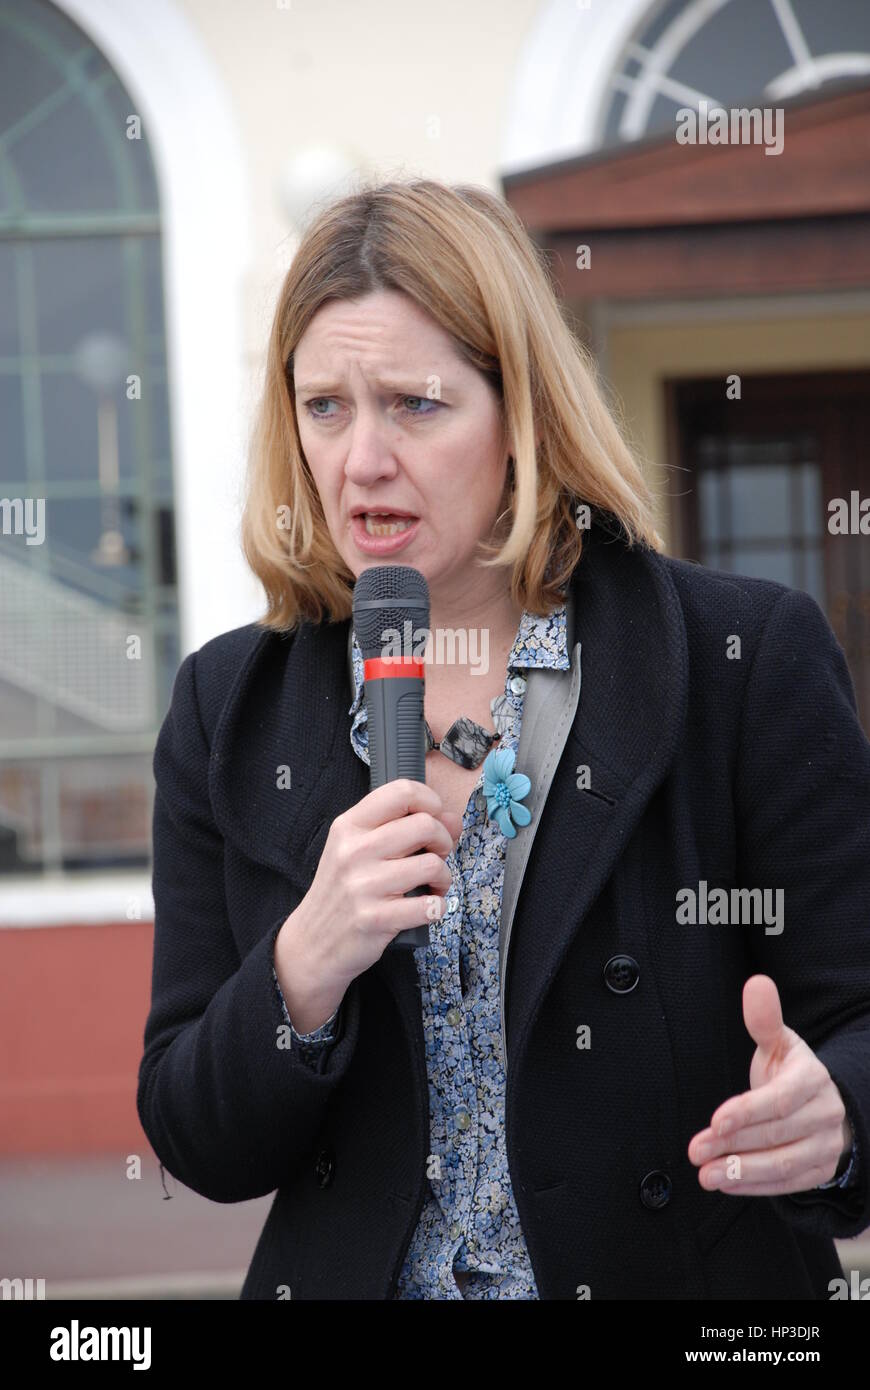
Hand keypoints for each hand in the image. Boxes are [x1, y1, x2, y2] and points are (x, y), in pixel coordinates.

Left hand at [688, 974, 852, 1195]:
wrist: (823, 1103)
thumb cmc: (791, 1071)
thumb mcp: (779, 1042)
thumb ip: (763, 1019)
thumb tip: (756, 983)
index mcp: (812, 1079)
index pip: (780, 1100)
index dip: (747, 1112)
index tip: (716, 1121)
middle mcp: (824, 1114)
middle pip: (775, 1135)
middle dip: (732, 1145)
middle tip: (696, 1151)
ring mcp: (825, 1146)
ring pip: (783, 1164)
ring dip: (742, 1173)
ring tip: (706, 1175)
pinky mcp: (820, 1172)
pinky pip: (788, 1185)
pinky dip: (755, 1187)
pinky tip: (727, 1184)